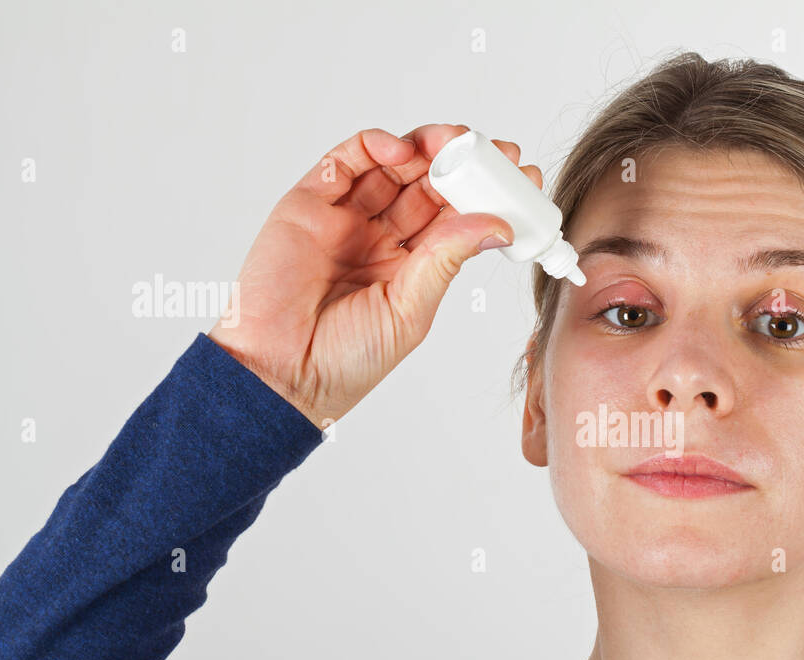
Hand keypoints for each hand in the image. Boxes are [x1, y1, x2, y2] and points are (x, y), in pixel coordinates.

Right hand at [207, 125, 540, 428]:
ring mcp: (346, 216)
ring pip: (393, 165)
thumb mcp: (410, 310)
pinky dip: (378, 145)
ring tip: (457, 143)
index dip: (487, 195)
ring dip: (429, 146)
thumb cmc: (345, 360)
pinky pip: (347, 160)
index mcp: (412, 266)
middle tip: (497, 152)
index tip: (521, 179)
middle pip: (429, 184)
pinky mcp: (309, 202)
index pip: (456, 217)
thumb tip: (496, 224)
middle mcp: (381, 236)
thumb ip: (447, 260)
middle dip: (466, 163)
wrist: (282, 373)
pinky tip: (406, 151)